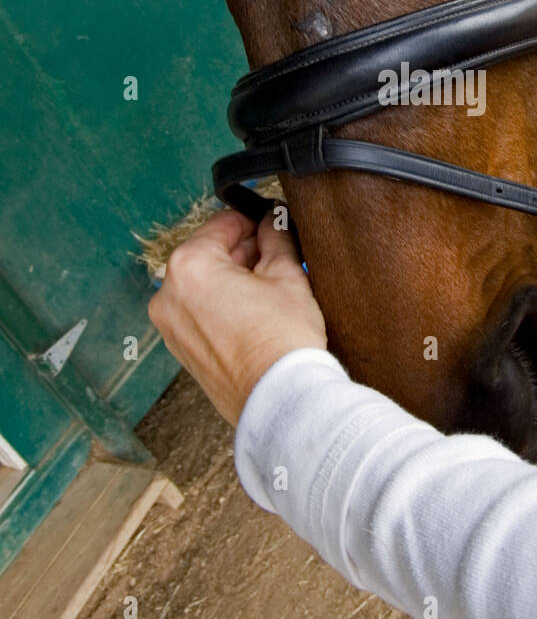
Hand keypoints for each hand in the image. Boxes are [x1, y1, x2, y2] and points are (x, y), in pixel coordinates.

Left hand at [148, 207, 327, 425]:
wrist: (279, 399)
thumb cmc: (281, 340)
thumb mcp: (286, 275)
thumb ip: (275, 238)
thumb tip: (272, 221)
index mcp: (189, 266)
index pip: (223, 225)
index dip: (253, 219)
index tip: (270, 221)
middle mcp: (169, 294)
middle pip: (209, 255)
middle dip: (243, 252)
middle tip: (278, 253)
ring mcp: (171, 326)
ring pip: (204, 285)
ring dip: (234, 279)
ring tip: (271, 286)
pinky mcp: (182, 351)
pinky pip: (201, 313)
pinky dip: (223, 305)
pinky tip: (256, 311)